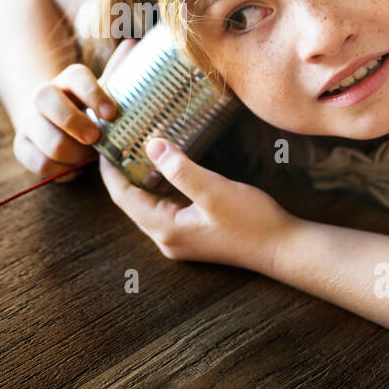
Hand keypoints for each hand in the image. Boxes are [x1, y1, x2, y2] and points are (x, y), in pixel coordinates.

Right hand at [12, 38, 135, 181]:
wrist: (59, 128)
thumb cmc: (91, 111)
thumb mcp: (106, 94)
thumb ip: (119, 73)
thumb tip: (133, 43)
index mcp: (68, 80)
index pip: (76, 76)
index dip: (94, 94)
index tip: (112, 114)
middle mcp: (43, 95)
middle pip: (47, 99)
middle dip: (74, 122)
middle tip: (96, 139)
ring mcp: (29, 121)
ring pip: (47, 138)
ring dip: (73, 153)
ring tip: (87, 157)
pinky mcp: (22, 146)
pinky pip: (41, 163)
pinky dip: (62, 171)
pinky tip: (74, 168)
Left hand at [99, 137, 293, 273]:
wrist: (284, 248)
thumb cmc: (252, 222)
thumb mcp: (214, 191)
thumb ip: (181, 169)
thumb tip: (151, 145)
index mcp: (165, 229)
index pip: (123, 197)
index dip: (111, 170)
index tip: (104, 143)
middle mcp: (167, 237)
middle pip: (132, 201)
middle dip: (124, 171)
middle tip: (120, 139)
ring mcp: (180, 237)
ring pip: (149, 203)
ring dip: (143, 177)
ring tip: (137, 147)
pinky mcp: (194, 232)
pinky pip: (166, 206)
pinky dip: (161, 185)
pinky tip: (167, 166)